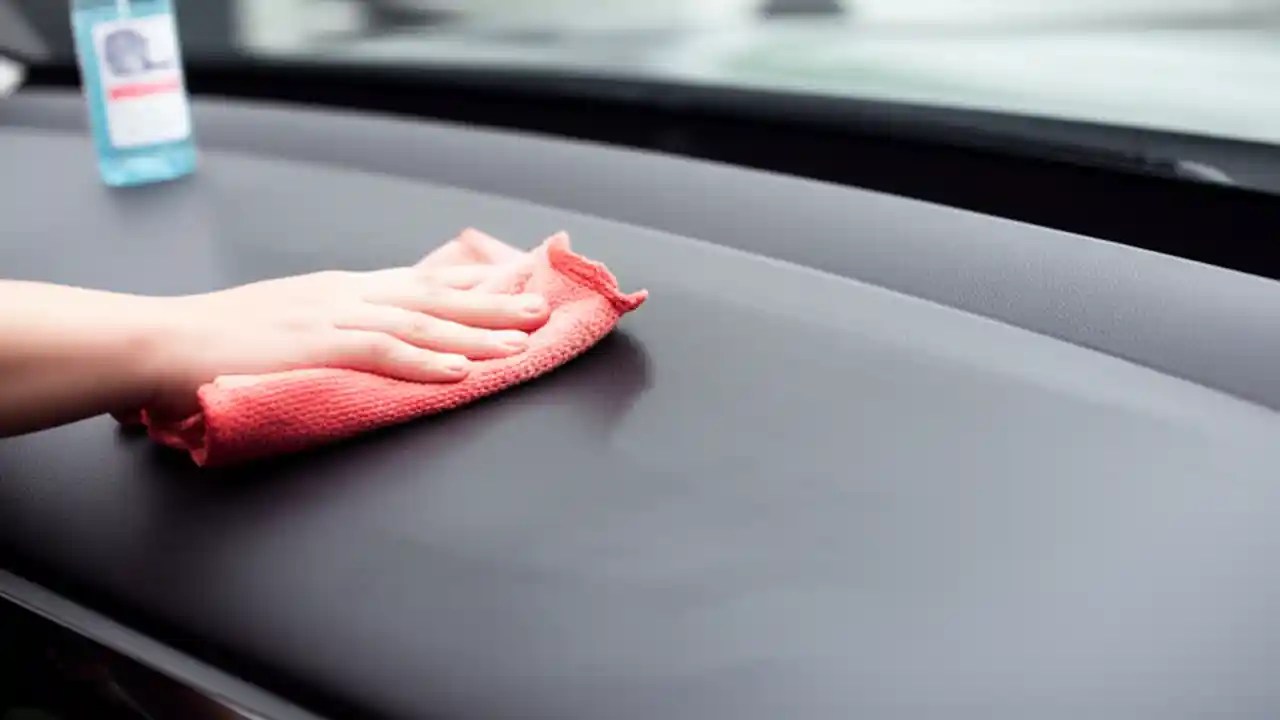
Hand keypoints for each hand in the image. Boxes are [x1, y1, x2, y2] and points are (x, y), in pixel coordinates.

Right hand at [141, 262, 548, 418]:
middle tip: (540, 308)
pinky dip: (425, 361)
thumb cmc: (220, 341)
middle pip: (435, 295)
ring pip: (421, 321)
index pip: (421, 279)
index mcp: (341, 289)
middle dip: (493, 303)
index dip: (473, 282)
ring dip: (475, 332)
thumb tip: (366, 340)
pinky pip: (382, 353)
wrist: (164, 342)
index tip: (514, 282)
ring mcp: (331, 317)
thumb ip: (332, 326)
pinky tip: (460, 370)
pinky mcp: (314, 346)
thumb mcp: (290, 321)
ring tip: (521, 340)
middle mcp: (346, 294)